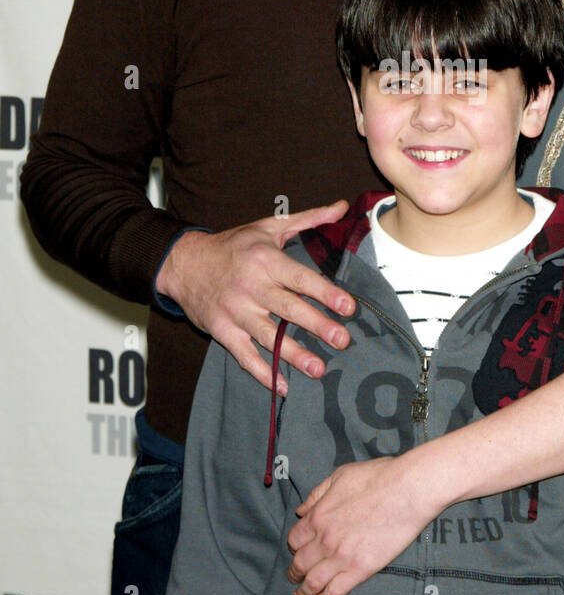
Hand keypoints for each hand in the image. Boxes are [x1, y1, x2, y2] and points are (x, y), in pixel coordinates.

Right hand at [155, 202, 353, 391]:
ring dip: (294, 354)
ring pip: (268, 336)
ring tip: (319, 369)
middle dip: (317, 325)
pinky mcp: (222, 330)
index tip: (348, 307)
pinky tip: (282, 387)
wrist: (184, 262)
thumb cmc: (233, 245)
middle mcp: (251, 286)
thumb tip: (341, 207)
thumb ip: (308, 219)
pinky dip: (262, 372)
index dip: (325, 293)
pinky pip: (244, 356)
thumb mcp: (269, 227)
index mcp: (265, 259)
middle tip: (342, 340)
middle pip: (288, 309)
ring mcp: (235, 311)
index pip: (300, 278)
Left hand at [286, 456, 436, 594]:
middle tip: (295, 578)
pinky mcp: (360, 570)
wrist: (407, 490)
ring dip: (303, 592)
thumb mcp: (340, 476)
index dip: (294, 547)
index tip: (297, 551)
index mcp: (318, 515)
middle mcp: (324, 538)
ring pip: (312, 581)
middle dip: (294, 573)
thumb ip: (317, 494)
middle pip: (300, 562)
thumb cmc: (377, 477)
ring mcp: (341, 556)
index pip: (295, 538)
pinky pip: (334, 592)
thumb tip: (301, 510)